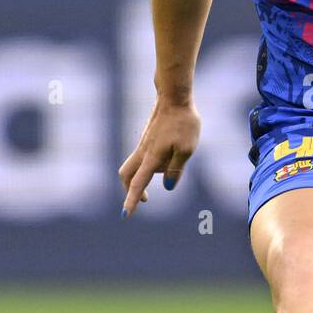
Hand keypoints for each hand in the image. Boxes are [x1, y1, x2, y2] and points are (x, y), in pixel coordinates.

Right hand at [119, 97, 200, 216]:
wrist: (175, 97)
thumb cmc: (184, 123)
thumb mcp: (186, 149)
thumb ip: (176, 170)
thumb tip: (167, 188)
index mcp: (152, 157)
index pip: (138, 184)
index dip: (132, 201)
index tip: (125, 215)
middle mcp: (143, 152)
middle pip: (126, 176)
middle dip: (130, 191)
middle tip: (145, 201)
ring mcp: (144, 144)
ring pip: (135, 166)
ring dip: (146, 175)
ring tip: (174, 163)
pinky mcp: (148, 139)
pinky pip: (144, 156)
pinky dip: (152, 163)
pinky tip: (173, 152)